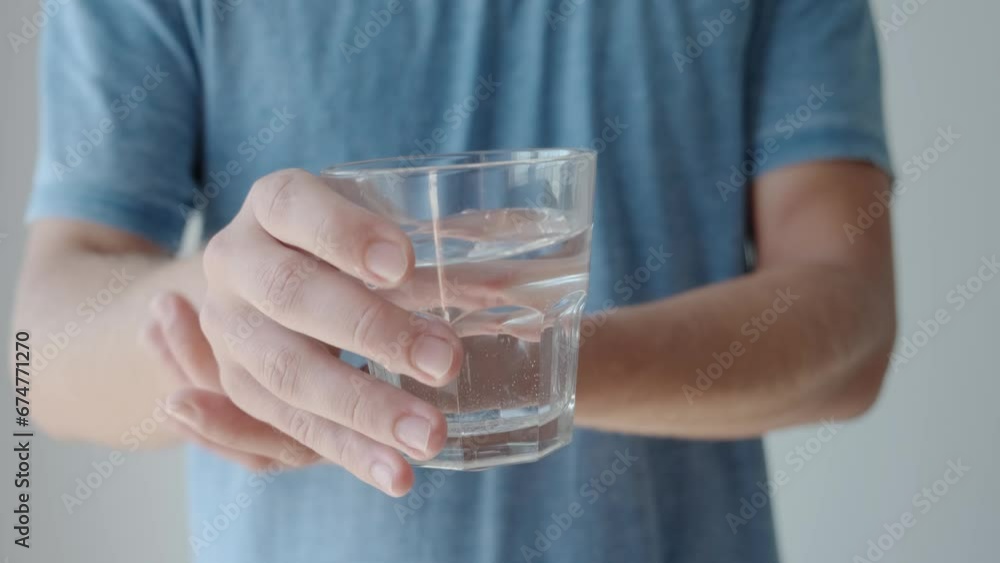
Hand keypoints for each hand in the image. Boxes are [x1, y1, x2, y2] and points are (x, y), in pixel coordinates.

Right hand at [146, 169, 463, 495]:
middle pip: (292, 295)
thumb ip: (443, 253)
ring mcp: (228, 329)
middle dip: (371, 332)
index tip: (402, 264)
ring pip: (288, 374)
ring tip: (430, 437)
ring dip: (363, 410)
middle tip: (444, 361)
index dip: (345, 234)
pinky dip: (348, 452)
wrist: (267, 284)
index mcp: (272, 205)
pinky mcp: (238, 388)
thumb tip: (522, 284)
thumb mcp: (382, 233)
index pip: (295, 206)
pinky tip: (397, 474)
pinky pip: (287, 429)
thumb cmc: (347, 247)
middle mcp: (236, 262)